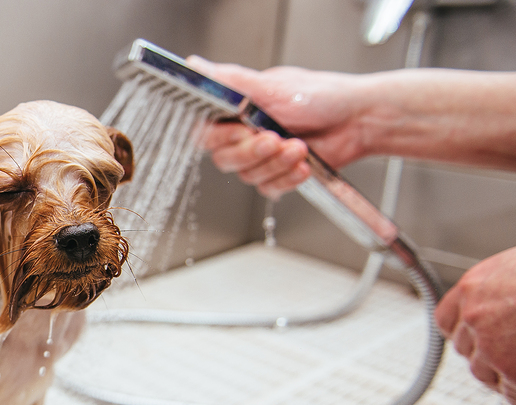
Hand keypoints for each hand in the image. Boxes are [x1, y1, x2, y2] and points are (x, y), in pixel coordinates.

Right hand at [186, 58, 366, 197]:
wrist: (358, 120)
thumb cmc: (322, 96)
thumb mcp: (272, 86)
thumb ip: (230, 82)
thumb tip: (195, 67)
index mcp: (237, 110)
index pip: (207, 132)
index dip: (221, 137)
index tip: (242, 130)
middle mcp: (245, 134)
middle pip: (225, 158)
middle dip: (253, 152)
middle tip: (276, 139)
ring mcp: (261, 157)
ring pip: (248, 175)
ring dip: (276, 164)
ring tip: (299, 147)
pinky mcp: (277, 175)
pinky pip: (268, 188)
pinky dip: (287, 179)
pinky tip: (303, 165)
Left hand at [435, 247, 515, 404]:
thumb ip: (503, 289)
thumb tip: (506, 307)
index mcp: (474, 287)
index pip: (448, 319)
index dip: (463, 332)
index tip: (473, 338)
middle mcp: (475, 316)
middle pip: (465, 348)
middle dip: (483, 355)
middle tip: (507, 356)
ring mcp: (491, 346)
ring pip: (483, 372)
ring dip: (500, 374)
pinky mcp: (512, 370)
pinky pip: (509, 391)